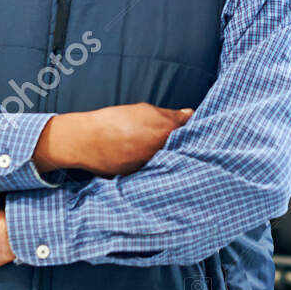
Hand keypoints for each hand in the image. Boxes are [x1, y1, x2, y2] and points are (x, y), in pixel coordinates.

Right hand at [35, 102, 193, 175]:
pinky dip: (157, 169)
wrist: (85, 140)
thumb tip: (190, 114)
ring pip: (169, 164)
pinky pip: (154, 173)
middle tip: (191, 143)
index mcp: (165, 132)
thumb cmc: (114, 121)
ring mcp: (150, 168)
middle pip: (183, 152)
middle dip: (188, 148)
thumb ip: (170, 114)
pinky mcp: (139, 179)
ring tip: (170, 154)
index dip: (199, 133)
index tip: (205, 132)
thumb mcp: (143, 110)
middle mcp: (161, 153)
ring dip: (173, 159)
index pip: (192, 134)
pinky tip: (155, 164)